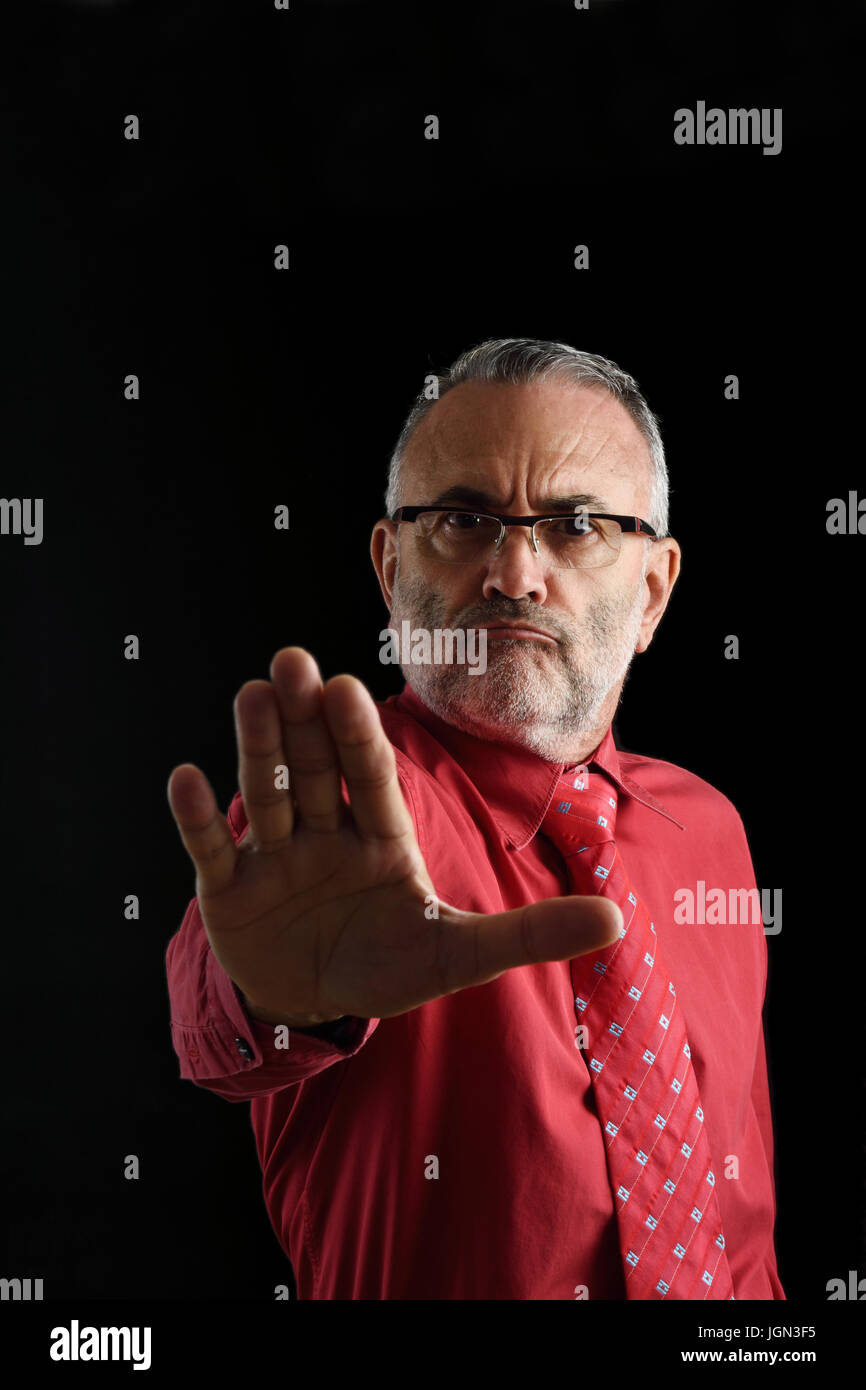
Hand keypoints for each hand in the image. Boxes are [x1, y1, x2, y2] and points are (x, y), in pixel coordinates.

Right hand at [167, 648, 621, 1024]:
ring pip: (267, 795)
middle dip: (305, 721)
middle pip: (316, 770)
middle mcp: (326, 836)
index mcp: (382, 839)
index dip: (359, 736)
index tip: (347, 685)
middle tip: (293, 662)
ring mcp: (275, 861)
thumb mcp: (460, 955)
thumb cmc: (390, 965)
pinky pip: (212, 852)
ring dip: (257, 749)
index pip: (372, 779)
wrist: (316, 1004)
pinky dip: (197, 819)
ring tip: (251, 694)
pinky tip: (183, 776)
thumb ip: (531, 934)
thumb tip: (619, 920)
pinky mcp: (230, 894)